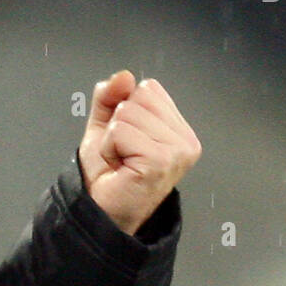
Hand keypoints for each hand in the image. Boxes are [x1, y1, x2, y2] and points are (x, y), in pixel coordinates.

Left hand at [78, 70, 201, 235]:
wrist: (100, 210)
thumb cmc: (107, 175)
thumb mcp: (105, 127)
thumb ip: (110, 97)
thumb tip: (123, 76)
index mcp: (178, 129)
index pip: (147, 89)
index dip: (124, 111)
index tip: (126, 142)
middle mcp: (185, 140)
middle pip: (138, 96)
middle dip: (118, 125)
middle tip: (122, 154)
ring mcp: (177, 151)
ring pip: (127, 112)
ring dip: (112, 139)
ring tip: (121, 161)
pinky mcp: (162, 160)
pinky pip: (121, 131)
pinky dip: (111, 148)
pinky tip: (121, 168)